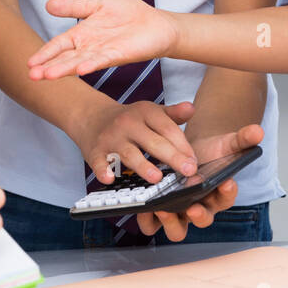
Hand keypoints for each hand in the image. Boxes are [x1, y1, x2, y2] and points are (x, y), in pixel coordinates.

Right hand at [28, 0, 177, 79]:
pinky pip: (102, 60)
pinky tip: (81, 69)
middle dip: (48, 66)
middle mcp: (89, 47)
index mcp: (82, 35)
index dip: (45, 54)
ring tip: (47, 76)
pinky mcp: (119, 54)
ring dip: (64, 69)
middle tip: (31, 76)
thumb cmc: (129, 15)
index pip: (59, 45)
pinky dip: (91, 64)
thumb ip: (74, 7)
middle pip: (65, 58)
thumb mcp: (97, 5)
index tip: (29, 63)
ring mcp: (103, 52)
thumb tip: (47, 4)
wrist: (156, 23)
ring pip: (79, 62)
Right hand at [79, 99, 197, 182]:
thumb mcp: (151, 112)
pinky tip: (110, 179)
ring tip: (157, 178)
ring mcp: (111, 138)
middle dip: (172, 157)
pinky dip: (103, 170)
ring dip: (143, 166)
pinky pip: (100, 162)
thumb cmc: (129, 119)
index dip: (183, 146)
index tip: (195, 162)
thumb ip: (173, 114)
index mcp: (145, 112)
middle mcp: (128, 123)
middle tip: (188, 171)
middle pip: (153, 142)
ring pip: (129, 154)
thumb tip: (191, 109)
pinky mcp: (95, 151)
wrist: (92, 116)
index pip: (168, 129)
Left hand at [137, 124, 263, 240]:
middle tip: (193, 208)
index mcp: (219, 194)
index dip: (228, 192)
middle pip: (204, 220)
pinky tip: (145, 209)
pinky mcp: (161, 213)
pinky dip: (149, 220)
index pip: (227, 198)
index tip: (227, 181)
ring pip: (178, 230)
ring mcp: (180, 213)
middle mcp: (201, 207)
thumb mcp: (226, 144)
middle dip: (199, 216)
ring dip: (172, 223)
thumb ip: (242, 139)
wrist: (186, 151)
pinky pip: (153, 226)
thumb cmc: (210, 154)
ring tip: (164, 210)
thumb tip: (258, 131)